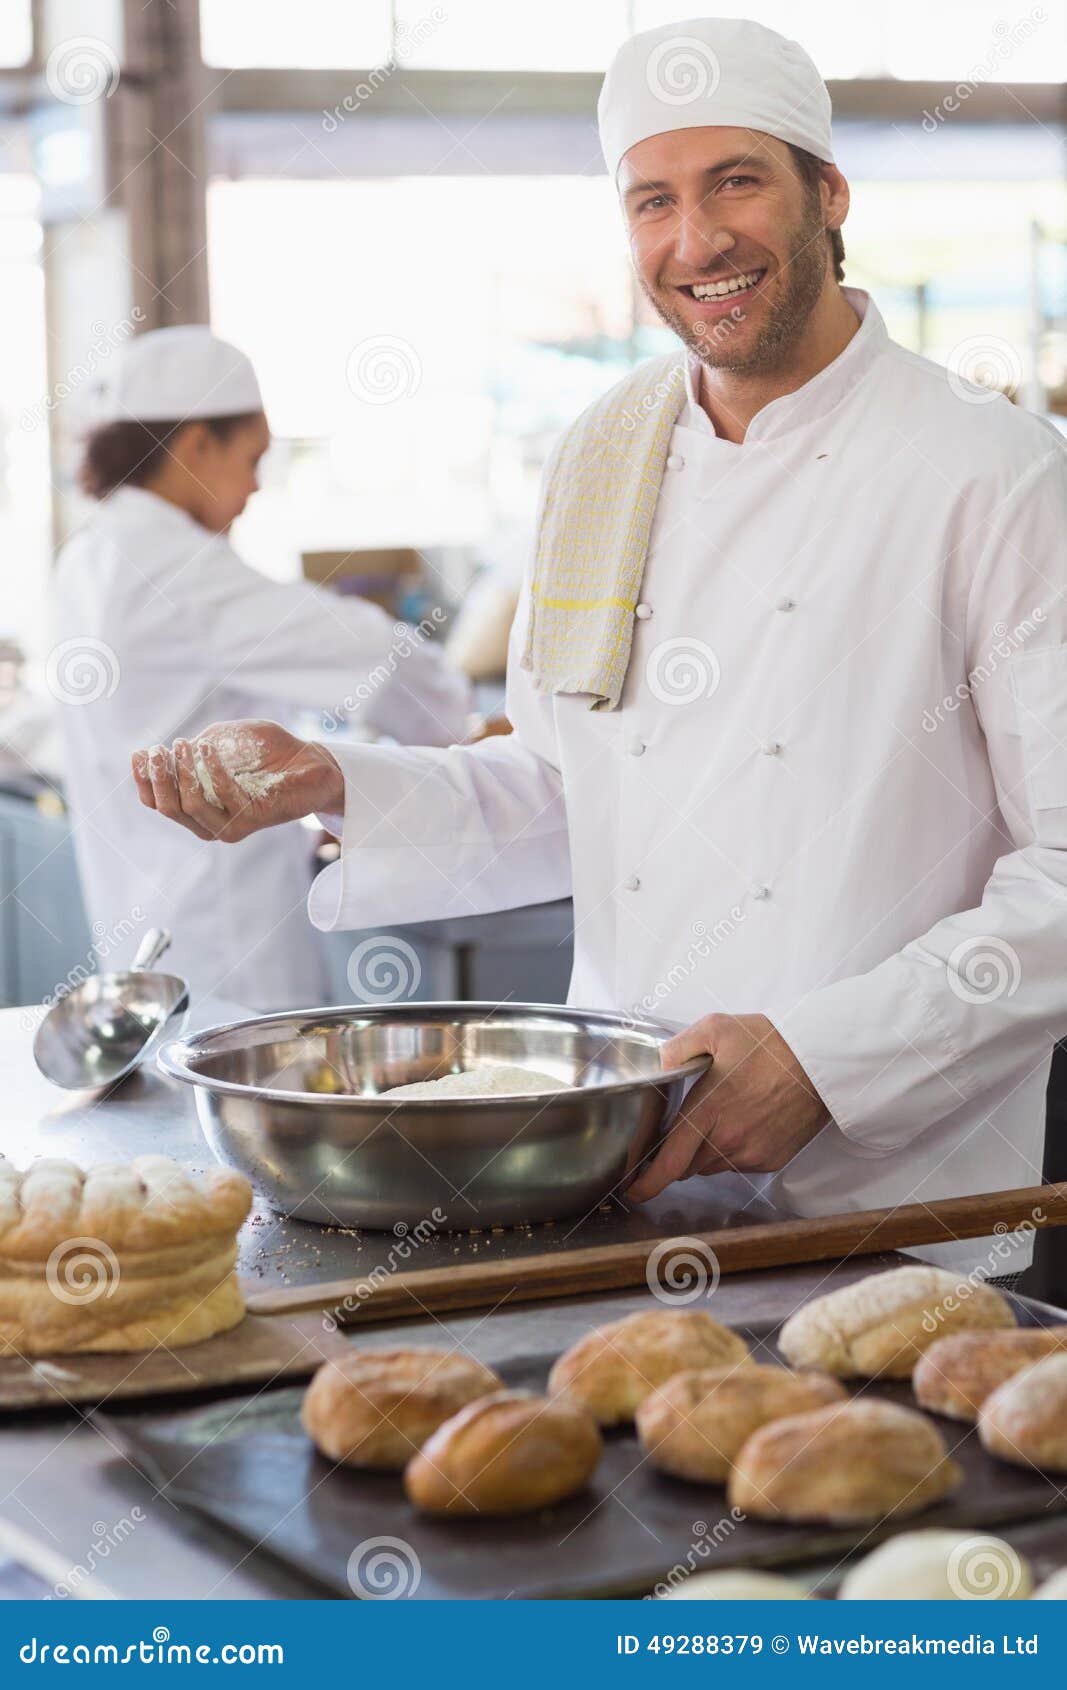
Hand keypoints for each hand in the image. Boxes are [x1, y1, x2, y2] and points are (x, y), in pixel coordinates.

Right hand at [131, 720, 343, 843]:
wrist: (312, 762)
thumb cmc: (267, 753)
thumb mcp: (222, 741)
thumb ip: (195, 747)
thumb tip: (169, 751)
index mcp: (198, 809)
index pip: (157, 803)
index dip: (142, 780)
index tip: (139, 752)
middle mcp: (211, 824)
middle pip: (167, 807)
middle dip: (157, 776)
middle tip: (159, 748)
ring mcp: (232, 825)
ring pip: (190, 805)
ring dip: (180, 772)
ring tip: (182, 744)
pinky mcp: (253, 818)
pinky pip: (222, 794)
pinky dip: (210, 768)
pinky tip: (207, 748)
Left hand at [627, 1013, 829, 1202]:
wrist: (821, 1061)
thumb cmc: (771, 1043)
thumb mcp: (717, 1029)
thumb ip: (679, 1048)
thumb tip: (659, 1064)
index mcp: (708, 1110)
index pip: (670, 1160)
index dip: (647, 1182)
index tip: (632, 1190)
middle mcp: (728, 1139)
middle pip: (688, 1164)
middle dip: (680, 1152)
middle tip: (688, 1126)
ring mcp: (751, 1154)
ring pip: (712, 1165)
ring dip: (707, 1150)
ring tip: (722, 1118)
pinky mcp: (771, 1160)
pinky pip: (739, 1165)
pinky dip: (733, 1151)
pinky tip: (745, 1123)